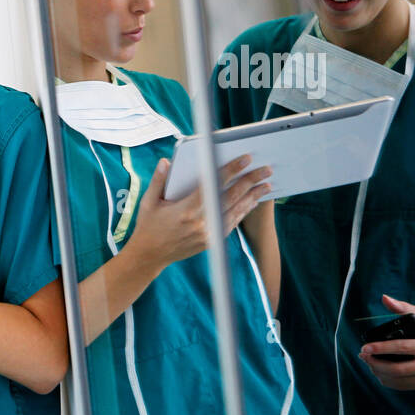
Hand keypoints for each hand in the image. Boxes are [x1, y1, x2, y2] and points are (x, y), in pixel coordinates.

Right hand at [126, 154, 271, 269]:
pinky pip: (231, 223)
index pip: (214, 185)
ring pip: (236, 211)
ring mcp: (208, 234)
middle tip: (266, 169)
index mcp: (186, 210)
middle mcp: (201, 223)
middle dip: (250, 181)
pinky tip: (252, 202)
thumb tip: (166, 162)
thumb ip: (158, 180)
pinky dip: (243, 211)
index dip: (231, 170)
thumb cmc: (148, 226)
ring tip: (266, 184)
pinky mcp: (211, 242)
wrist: (149, 256)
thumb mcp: (148, 202)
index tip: (245, 159)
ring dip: (252, 197)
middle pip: (231, 197)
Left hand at [359, 295, 414, 389]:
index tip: (364, 347)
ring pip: (399, 381)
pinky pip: (406, 386)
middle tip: (363, 356)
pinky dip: (390, 382)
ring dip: (380, 374)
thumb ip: (405, 308)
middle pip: (397, 369)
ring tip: (369, 364)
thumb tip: (384, 298)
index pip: (401, 349)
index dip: (380, 349)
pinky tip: (381, 373)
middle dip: (375, 364)